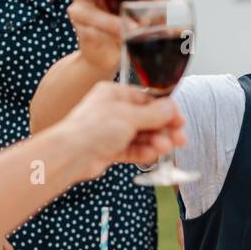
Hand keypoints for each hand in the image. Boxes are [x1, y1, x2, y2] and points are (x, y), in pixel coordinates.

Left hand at [56, 81, 186, 178]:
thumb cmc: (92, 128)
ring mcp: (111, 131)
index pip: (147, 100)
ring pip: (141, 136)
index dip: (166, 111)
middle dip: (164, 130)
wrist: (71, 154)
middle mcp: (113, 111)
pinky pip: (132, 150)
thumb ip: (153, 113)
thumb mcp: (129, 116)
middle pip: (146, 119)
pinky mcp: (110, 150)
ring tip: (165, 148)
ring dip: (155, 142)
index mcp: (114, 94)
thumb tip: (171, 107)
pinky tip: (152, 155)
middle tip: (179, 139)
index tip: (180, 121)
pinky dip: (143, 153)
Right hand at [64, 0, 183, 73]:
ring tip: (130, 26)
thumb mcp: (149, 3)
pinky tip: (123, 38)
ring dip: (105, 19)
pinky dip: (108, 35)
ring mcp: (81, 13)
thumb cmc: (131, 18)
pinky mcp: (84, 33)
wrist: (117, 52)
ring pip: (81, 10)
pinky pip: (89, 32)